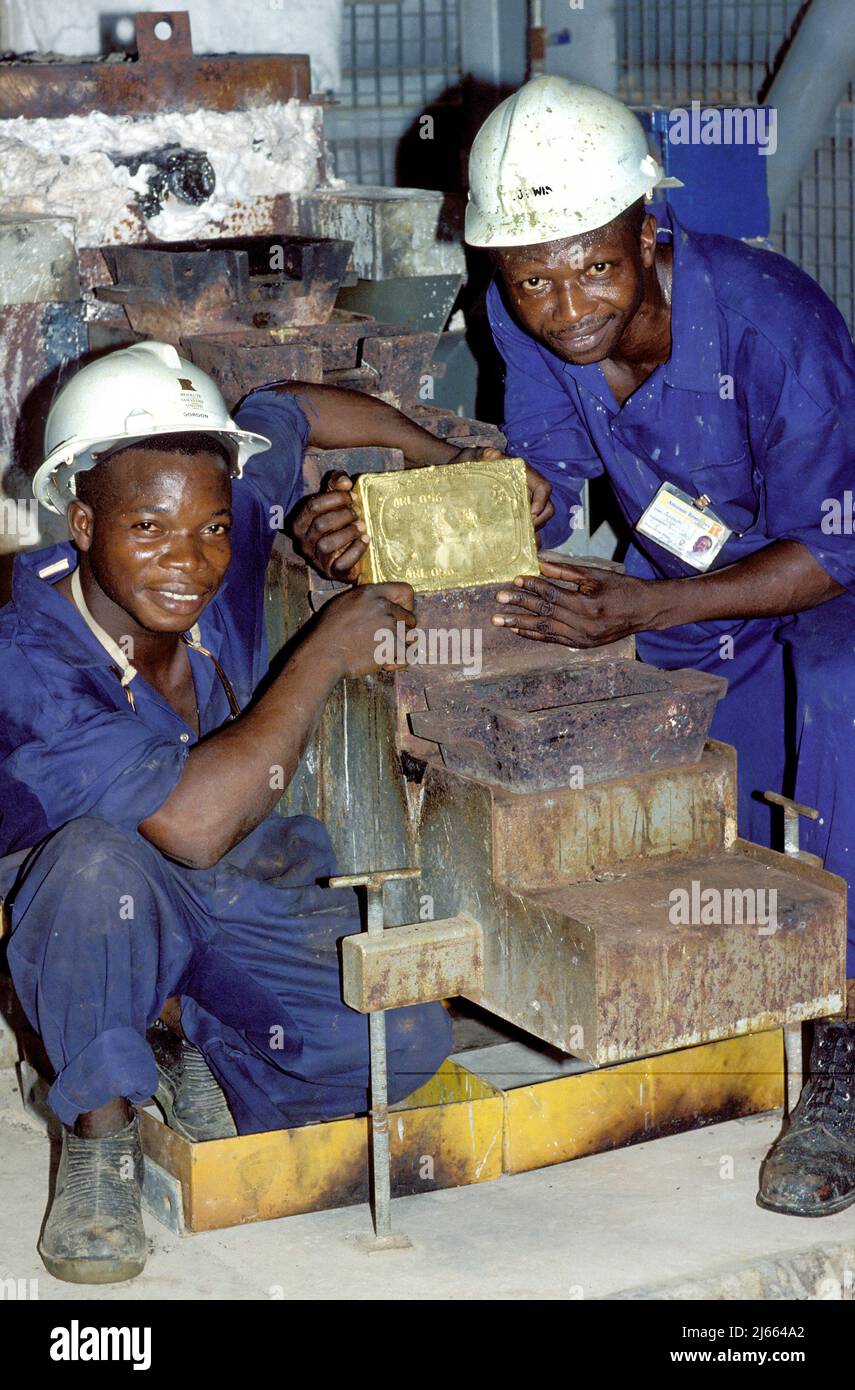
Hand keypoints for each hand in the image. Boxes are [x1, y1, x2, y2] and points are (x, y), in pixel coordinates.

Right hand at [291, 472, 366, 582]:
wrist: (345, 555)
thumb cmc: (337, 523)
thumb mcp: (333, 500)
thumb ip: (336, 484)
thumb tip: (345, 482)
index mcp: (300, 524)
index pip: (312, 506)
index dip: (334, 498)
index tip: (353, 496)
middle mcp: (303, 543)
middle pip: (320, 525)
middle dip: (343, 515)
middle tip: (359, 512)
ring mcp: (316, 559)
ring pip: (327, 545)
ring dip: (348, 532)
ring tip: (362, 526)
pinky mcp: (331, 572)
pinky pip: (341, 564)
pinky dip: (356, 551)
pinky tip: (365, 540)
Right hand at [313, 582, 415, 677]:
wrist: (325, 652)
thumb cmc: (329, 630)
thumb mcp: (344, 602)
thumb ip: (365, 600)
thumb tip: (377, 600)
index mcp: (372, 593)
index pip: (406, 591)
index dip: (407, 605)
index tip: (401, 615)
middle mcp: (384, 608)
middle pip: (411, 619)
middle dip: (403, 630)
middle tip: (387, 639)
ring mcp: (390, 628)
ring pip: (409, 639)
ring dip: (400, 647)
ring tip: (383, 652)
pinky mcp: (391, 648)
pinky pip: (406, 656)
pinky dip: (397, 662)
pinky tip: (384, 663)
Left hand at [448, 446, 553, 532]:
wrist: (458, 471)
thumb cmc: (468, 462)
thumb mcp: (474, 457)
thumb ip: (484, 455)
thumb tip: (493, 455)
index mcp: (522, 473)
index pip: (543, 487)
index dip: (542, 501)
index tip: (531, 514)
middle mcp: (526, 488)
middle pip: (546, 507)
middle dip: (539, 521)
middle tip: (524, 531)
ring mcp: (521, 501)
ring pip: (538, 518)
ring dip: (533, 529)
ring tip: (519, 538)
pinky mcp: (513, 513)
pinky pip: (525, 526)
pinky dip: (524, 535)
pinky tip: (515, 544)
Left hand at [493, 559, 661, 648]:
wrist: (644, 611)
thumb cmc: (621, 588)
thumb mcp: (595, 575)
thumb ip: (566, 572)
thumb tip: (539, 565)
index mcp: (588, 604)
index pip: (553, 595)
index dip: (533, 586)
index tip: (515, 579)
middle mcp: (583, 624)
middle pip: (545, 613)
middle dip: (519, 605)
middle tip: (498, 600)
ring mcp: (582, 638)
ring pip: (545, 629)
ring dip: (519, 624)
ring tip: (499, 620)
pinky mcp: (581, 645)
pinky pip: (552, 639)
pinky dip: (533, 635)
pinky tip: (517, 630)